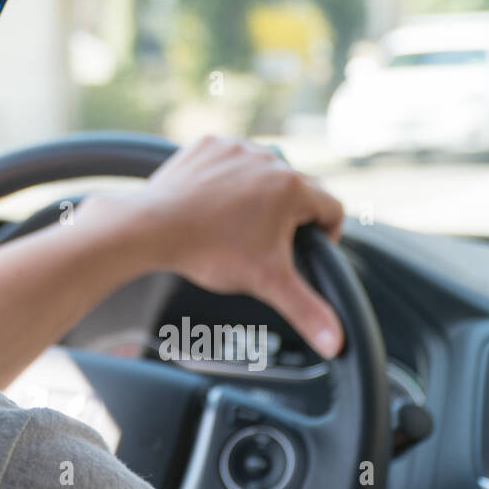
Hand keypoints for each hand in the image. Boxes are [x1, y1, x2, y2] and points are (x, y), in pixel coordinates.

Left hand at [77, 135, 344, 359]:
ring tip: (237, 224)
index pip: (332, 208)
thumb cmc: (208, 251)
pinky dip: (227, 178)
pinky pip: (230, 159)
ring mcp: (237, 148)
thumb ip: (307, 311)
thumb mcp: (267, 283)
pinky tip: (215, 202)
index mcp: (293, 188)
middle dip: (289, 216)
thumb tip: (337, 343)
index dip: (327, 235)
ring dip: (259, 194)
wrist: (151, 227)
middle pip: (298, 189)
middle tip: (265, 243)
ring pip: (263, 172)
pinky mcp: (209, 145)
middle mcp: (269, 159)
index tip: (306, 250)